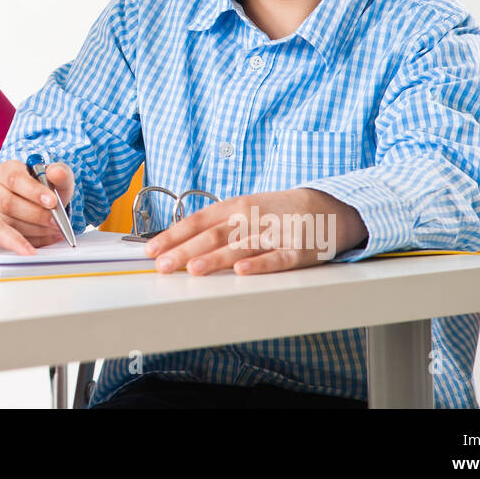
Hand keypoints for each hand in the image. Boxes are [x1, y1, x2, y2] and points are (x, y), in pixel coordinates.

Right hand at [0, 159, 75, 246]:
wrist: (43, 199)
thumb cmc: (46, 184)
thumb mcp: (57, 174)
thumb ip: (60, 173)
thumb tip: (57, 172)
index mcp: (7, 171)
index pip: (15, 179)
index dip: (33, 192)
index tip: (52, 202)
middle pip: (8, 203)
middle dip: (36, 215)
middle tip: (56, 220)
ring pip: (10, 224)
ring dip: (37, 229)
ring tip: (55, 228)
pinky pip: (13, 238)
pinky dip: (36, 239)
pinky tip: (50, 235)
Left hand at [143, 188, 366, 275]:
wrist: (329, 206)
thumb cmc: (279, 211)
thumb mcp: (246, 210)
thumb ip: (217, 225)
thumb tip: (179, 242)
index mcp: (236, 207)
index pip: (198, 220)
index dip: (174, 235)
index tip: (150, 250)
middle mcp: (252, 218)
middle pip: (214, 235)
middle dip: (185, 250)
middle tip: (162, 266)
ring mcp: (275, 234)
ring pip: (241, 247)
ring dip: (216, 258)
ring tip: (193, 269)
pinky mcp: (298, 251)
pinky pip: (277, 259)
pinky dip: (260, 265)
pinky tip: (243, 272)